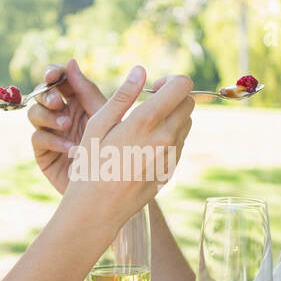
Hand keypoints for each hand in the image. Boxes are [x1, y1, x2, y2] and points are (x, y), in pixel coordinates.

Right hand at [27, 59, 101, 193]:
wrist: (112, 191)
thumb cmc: (114, 152)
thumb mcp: (103, 117)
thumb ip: (87, 90)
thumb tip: (71, 62)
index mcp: (78, 102)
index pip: (61, 80)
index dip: (54, 73)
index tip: (53, 75)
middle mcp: (62, 115)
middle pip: (43, 94)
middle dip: (48, 95)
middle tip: (57, 103)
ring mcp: (51, 133)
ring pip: (35, 113)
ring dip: (49, 117)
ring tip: (68, 125)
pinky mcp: (44, 153)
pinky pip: (38, 138)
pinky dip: (53, 140)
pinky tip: (71, 149)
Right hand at [29, 59, 189, 194]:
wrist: (97, 209)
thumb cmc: (91, 164)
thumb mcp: (98, 125)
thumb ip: (123, 96)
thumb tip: (141, 70)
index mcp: (147, 121)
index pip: (182, 86)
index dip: (171, 80)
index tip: (153, 88)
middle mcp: (165, 138)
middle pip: (189, 103)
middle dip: (172, 98)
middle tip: (148, 104)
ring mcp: (171, 156)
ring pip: (185, 124)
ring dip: (171, 118)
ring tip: (142, 127)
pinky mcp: (171, 170)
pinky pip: (178, 144)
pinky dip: (167, 137)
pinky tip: (142, 146)